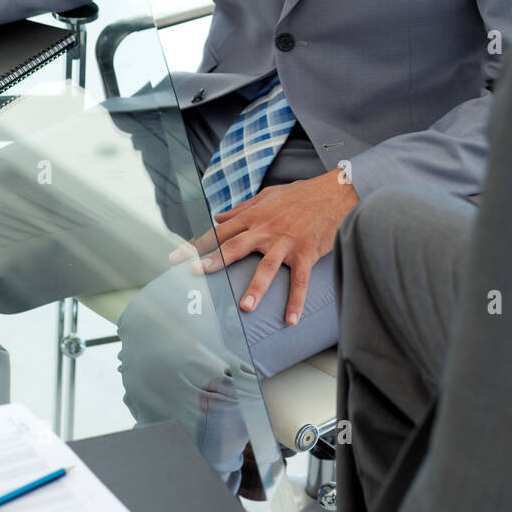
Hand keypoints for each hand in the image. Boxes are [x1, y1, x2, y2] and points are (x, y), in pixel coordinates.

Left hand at [169, 168, 358, 323]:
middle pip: (236, 247)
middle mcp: (267, 229)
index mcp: (254, 216)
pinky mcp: (306, 252)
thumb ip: (242, 208)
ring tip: (245, 307)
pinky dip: (296, 300)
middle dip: (214, 260)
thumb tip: (217, 217)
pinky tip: (290, 319)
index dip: (197, 244)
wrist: (334, 192)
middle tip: (196, 273)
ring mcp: (287, 242)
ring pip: (268, 266)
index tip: (176, 256)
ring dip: (256, 287)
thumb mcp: (268, 195)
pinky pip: (300, 280)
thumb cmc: (299, 194)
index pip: (220, 232)